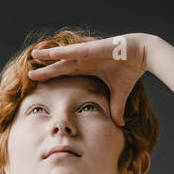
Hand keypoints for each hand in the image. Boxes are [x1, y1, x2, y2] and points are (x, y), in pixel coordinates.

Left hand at [29, 33, 149, 126]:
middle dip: (46, 70)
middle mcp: (85, 60)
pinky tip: (50, 53)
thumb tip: (119, 125)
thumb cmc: (130, 70)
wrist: (143, 55)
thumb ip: (116, 107)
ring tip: (34, 55)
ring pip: (64, 56)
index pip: (66, 74)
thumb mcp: (120, 94)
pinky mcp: (93, 48)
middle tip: (30, 75)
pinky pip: (74, 51)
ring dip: (49, 56)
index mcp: (89, 68)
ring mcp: (88, 53)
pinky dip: (62, 52)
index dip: (54, 78)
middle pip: (61, 66)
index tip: (41, 83)